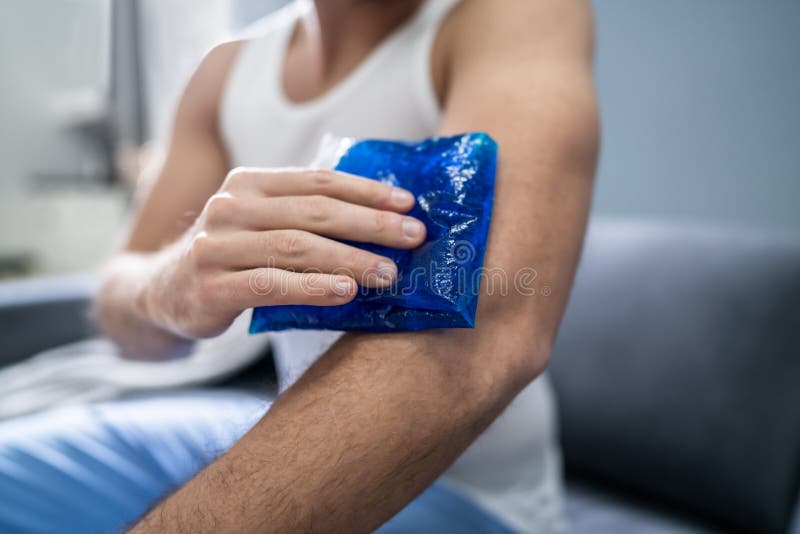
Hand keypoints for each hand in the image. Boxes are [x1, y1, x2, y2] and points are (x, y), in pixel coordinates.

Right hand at [139, 167, 425, 337]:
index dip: (366, 191)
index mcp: (249, 183)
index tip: (409, 204)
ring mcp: (217, 246)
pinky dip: (313, 287)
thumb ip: (304, 213)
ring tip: (389, 273)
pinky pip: (271, 285)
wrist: (164, 291)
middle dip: (370, 224)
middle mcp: (230, 207)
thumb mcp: (260, 223)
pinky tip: (346, 292)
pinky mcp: (211, 286)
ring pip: (296, 247)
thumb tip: (381, 215)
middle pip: (313, 212)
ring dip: (350, 259)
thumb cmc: (232, 255)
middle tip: (413, 238)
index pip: (318, 181)